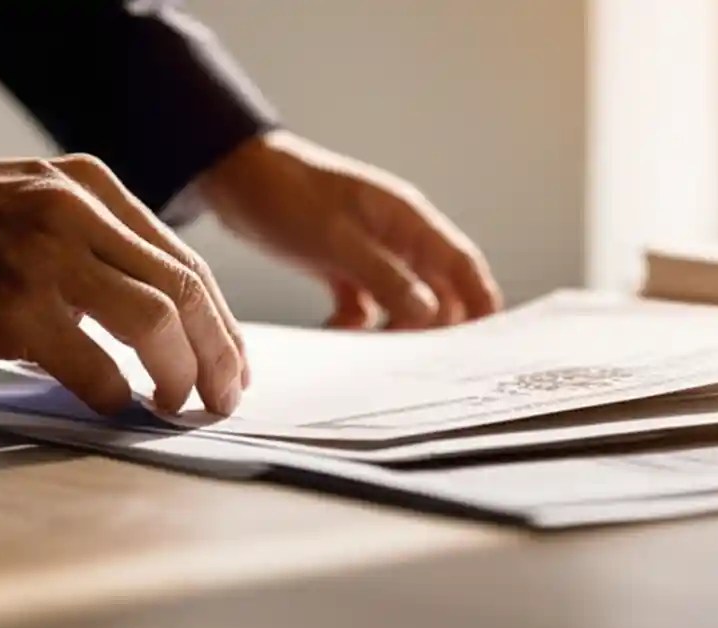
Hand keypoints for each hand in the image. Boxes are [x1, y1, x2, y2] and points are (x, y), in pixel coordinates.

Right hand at [0, 154, 247, 415]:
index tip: (234, 363)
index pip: (184, 262)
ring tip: (176, 404)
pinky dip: (115, 394)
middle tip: (224, 396)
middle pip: (184, 291)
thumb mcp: (40, 204)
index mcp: (93, 186)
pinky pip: (92, 363)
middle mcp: (77, 211)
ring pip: (154, 322)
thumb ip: (103, 247)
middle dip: (218, 353)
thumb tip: (170, 326)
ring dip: (178, 374)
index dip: (220, 322)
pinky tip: (117, 407)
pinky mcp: (12, 304)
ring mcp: (46, 255)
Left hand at [198, 130, 502, 328]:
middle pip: (437, 289)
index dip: (480, 301)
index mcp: (408, 220)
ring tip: (372, 353)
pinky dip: (355, 325)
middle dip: (433, 326)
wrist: (232, 177)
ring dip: (392, 329)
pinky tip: (334, 331)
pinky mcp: (341, 267)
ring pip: (401, 302)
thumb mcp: (337, 239)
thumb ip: (386, 278)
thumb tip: (429, 315)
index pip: (462, 264)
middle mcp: (396, 237)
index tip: (485, 343)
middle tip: (419, 360)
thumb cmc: (286, 194)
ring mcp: (370, 252)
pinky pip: (364, 306)